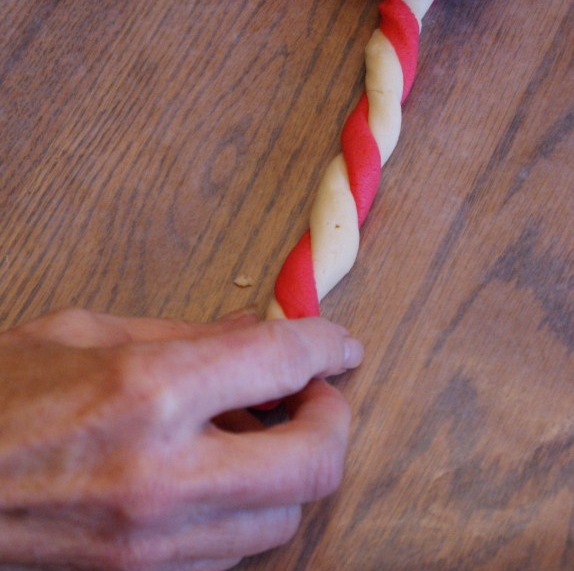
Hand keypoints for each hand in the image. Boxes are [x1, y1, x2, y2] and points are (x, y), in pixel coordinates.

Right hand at [0, 308, 362, 569]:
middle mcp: (163, 475)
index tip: (339, 342)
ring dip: (294, 466)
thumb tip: (252, 329)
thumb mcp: (84, 333)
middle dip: (334, 418)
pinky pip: (235, 550)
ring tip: (266, 428)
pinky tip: (225, 471)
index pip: (277, 361)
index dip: (323, 343)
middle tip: (316, 391)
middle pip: (313, 462)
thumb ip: (183, 333)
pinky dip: (251, 506)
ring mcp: (155, 543)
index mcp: (146, 390)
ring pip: (284, 518)